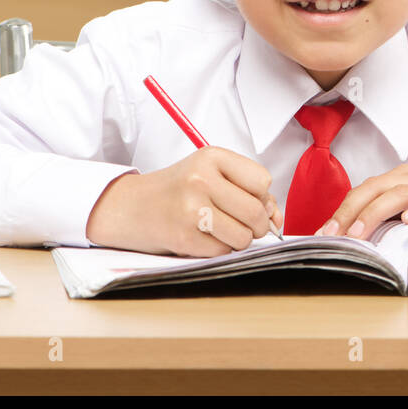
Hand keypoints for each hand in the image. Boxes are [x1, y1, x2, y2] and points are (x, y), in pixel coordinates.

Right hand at [85, 146, 283, 255]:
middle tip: (243, 224)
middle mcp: (201, 179)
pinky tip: (202, 238)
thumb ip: (249, 192)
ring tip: (220, 230)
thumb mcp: (211, 176)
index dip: (261, 196)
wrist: (130, 207)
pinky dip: (218, 250)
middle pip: (256, 212)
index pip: (262, 181)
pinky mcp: (183, 236)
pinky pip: (222, 252)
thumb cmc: (177, 190)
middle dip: (257, 225)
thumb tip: (277, 219)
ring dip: (238, 240)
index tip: (248, 200)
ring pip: (243, 236)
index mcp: (211, 157)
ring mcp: (191, 208)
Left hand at [315, 163, 407, 240]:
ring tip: (360, 232)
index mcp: (401, 178)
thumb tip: (353, 237)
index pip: (364, 191)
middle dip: (351, 211)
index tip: (322, 235)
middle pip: (375, 189)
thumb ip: (389, 216)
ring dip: (377, 212)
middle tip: (333, 235)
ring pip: (401, 194)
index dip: (341, 211)